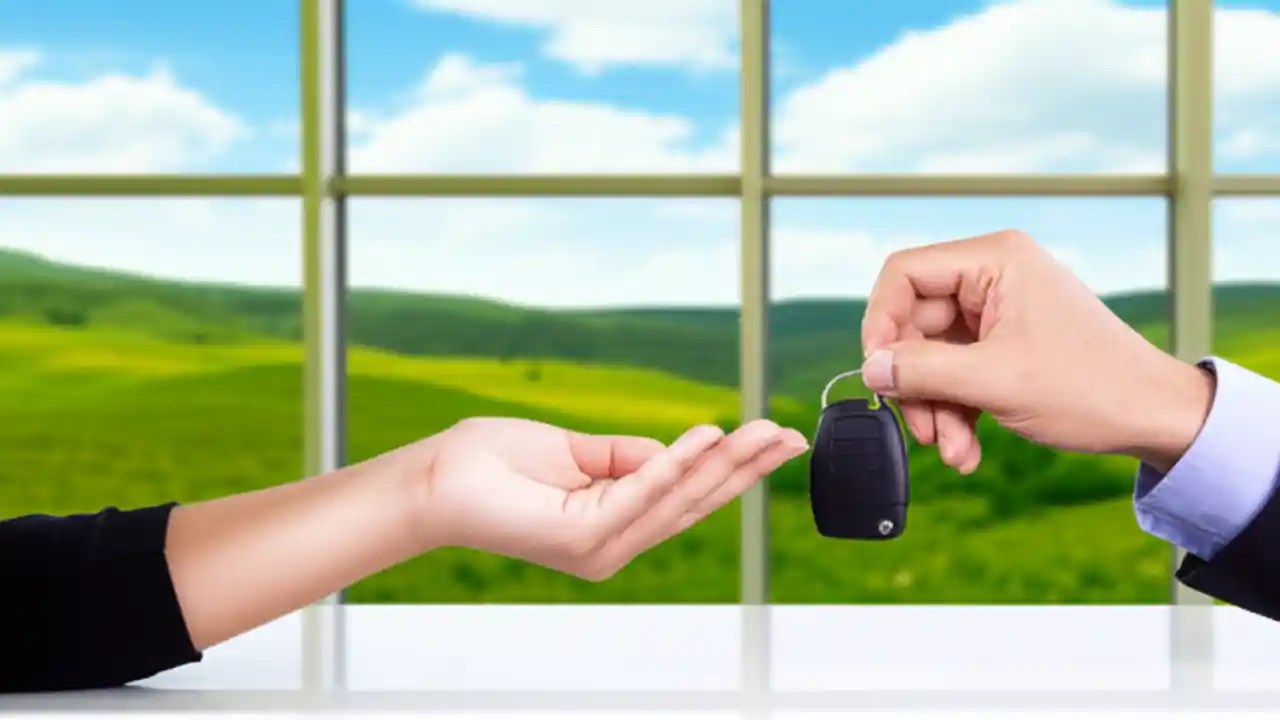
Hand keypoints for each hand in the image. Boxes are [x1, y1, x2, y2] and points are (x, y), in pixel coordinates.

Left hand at [393, 417, 807, 579]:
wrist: (435, 479)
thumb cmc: (492, 464)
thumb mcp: (576, 452)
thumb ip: (626, 456)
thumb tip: (677, 448)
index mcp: (614, 523)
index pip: (686, 496)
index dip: (732, 468)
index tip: (774, 437)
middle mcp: (613, 543)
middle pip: (693, 503)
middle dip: (745, 468)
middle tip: (790, 435)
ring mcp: (599, 546)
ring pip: (676, 501)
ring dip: (724, 465)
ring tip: (763, 432)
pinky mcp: (581, 538)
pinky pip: (638, 496)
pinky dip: (674, 465)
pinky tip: (707, 439)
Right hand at [859, 230, 1214, 473]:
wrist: (1154, 417)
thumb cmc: (1092, 388)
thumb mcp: (994, 382)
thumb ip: (922, 371)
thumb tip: (868, 369)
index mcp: (995, 260)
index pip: (905, 274)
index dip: (880, 323)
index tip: (877, 373)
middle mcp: (993, 275)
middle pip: (915, 323)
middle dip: (916, 384)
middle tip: (923, 431)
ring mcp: (999, 310)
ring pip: (932, 355)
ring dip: (936, 407)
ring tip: (952, 449)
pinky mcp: (1004, 342)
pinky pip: (956, 371)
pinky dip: (956, 410)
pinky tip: (966, 448)